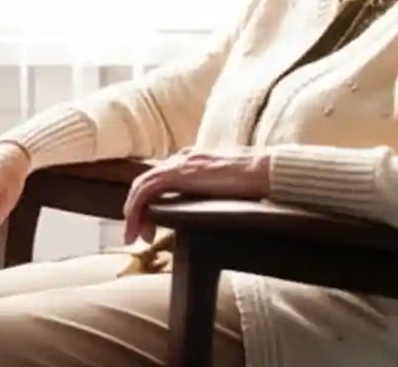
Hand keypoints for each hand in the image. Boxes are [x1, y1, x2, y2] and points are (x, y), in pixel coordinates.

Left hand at [122, 148, 269, 243]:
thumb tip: (208, 211)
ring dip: (134, 213)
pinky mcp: (179, 172)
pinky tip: (140, 229)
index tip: (151, 228)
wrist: (264, 170)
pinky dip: (137, 209)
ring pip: (142, 186)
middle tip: (138, 236)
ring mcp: (179, 163)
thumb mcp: (225, 188)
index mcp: (192, 161)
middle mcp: (181, 159)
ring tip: (134, 237)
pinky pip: (146, 190)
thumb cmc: (253, 181)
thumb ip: (210, 193)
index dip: (150, 204)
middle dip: (138, 211)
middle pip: (147, 184)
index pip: (161, 180)